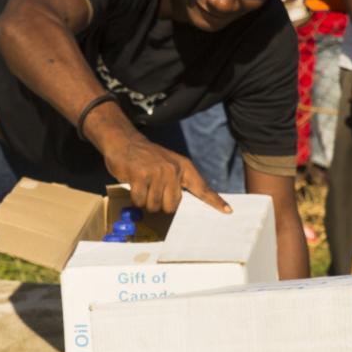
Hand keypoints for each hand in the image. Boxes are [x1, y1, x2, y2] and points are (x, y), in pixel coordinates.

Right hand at [104, 132, 228, 214]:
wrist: (123, 140)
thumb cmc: (145, 157)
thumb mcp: (167, 164)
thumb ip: (177, 182)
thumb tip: (178, 206)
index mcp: (184, 166)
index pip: (202, 187)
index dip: (215, 201)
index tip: (228, 211)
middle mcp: (173, 170)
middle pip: (172, 206)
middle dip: (160, 204)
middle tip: (152, 191)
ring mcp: (157, 172)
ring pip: (155, 205)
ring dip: (146, 201)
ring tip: (142, 186)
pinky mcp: (141, 176)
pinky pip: (140, 201)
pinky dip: (135, 199)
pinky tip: (133, 185)